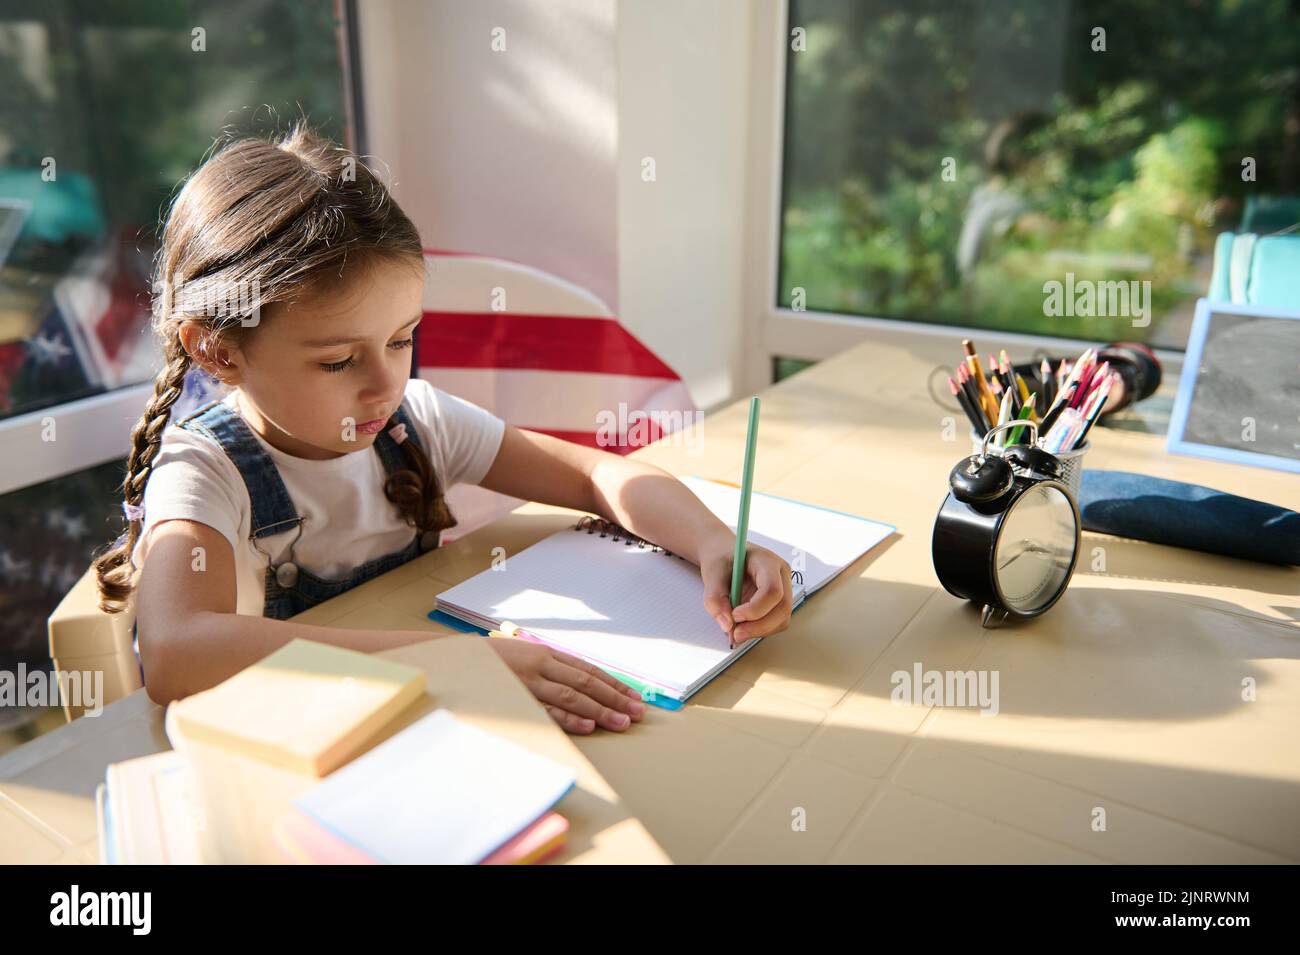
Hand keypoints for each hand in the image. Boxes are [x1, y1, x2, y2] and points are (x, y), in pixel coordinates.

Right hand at [487, 637, 645, 734]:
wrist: (454, 660)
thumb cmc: (493, 661)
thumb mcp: (524, 656)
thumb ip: (550, 667)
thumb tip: (583, 683)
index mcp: (547, 653)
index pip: (589, 670)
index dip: (615, 684)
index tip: (636, 697)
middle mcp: (543, 665)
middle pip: (587, 683)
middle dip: (616, 699)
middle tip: (637, 714)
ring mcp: (530, 683)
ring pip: (573, 697)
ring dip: (600, 710)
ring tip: (621, 722)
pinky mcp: (518, 699)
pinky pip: (548, 711)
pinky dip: (569, 718)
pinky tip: (589, 725)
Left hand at [699, 535, 793, 646]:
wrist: (725, 554)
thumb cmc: (721, 558)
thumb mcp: (712, 573)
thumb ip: (715, 598)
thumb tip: (726, 625)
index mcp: (767, 561)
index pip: (772, 589)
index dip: (755, 609)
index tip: (734, 617)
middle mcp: (781, 575)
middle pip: (782, 607)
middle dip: (759, 626)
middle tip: (735, 634)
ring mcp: (784, 588)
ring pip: (782, 618)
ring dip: (759, 630)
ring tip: (735, 632)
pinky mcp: (779, 602)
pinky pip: (776, 622)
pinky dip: (760, 630)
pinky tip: (743, 627)